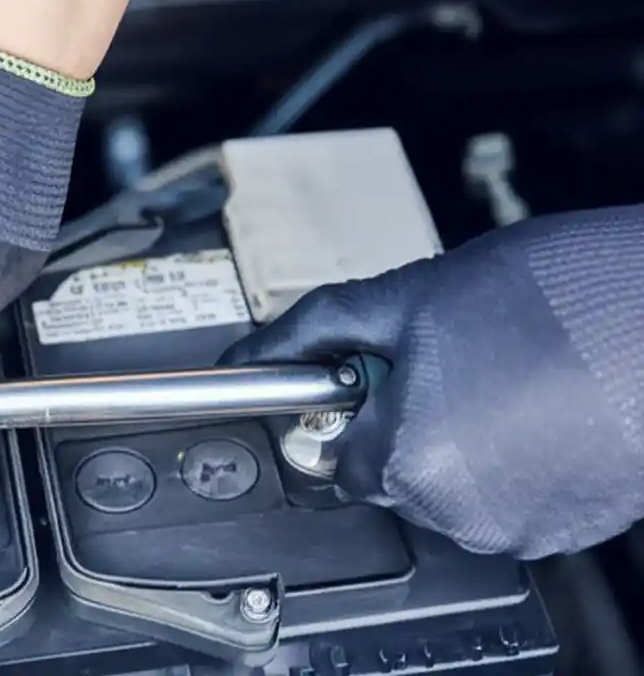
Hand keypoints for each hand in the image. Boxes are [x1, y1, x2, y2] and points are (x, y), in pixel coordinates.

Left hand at [221, 206, 643, 558]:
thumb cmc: (566, 294)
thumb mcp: (413, 295)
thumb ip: (319, 331)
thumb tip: (252, 354)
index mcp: (409, 460)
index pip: (337, 454)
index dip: (355, 403)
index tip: (379, 371)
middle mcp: (460, 512)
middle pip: (392, 473)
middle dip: (409, 417)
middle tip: (453, 357)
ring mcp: (522, 528)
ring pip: (451, 486)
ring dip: (462, 435)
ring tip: (508, 373)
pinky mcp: (571, 529)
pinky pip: (510, 497)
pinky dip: (514, 458)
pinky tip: (543, 402)